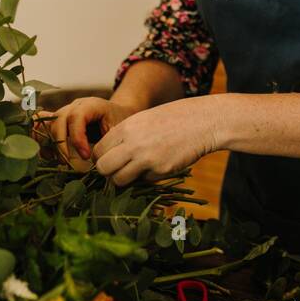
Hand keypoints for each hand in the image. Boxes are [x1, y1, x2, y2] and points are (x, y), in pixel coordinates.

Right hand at [36, 96, 142, 172]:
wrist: (117, 114)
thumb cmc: (119, 122)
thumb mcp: (118, 130)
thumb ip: (107, 142)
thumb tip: (95, 160)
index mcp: (90, 105)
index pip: (76, 117)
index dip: (77, 138)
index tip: (86, 156)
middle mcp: (74, 106)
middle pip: (58, 120)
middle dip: (60, 144)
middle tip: (68, 163)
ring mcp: (64, 112)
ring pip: (48, 123)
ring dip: (49, 143)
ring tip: (58, 160)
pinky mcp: (58, 121)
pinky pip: (43, 126)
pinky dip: (42, 140)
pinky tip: (48, 155)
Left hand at [92, 96, 222, 186]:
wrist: (202, 122)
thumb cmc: (172, 119)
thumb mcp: (143, 120)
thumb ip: (124, 136)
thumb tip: (108, 157)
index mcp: (125, 128)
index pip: (98, 151)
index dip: (102, 158)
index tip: (110, 160)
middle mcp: (132, 144)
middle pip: (103, 168)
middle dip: (108, 172)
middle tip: (118, 170)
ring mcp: (146, 159)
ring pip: (119, 180)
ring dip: (125, 179)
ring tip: (136, 170)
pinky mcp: (160, 170)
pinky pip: (143, 181)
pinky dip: (147, 177)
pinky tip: (158, 164)